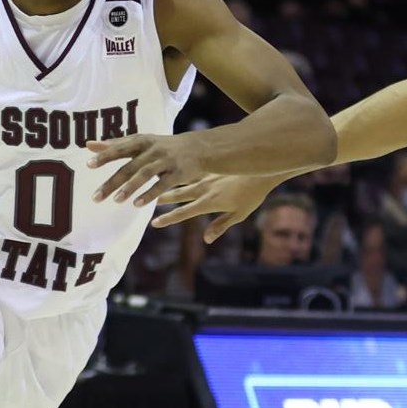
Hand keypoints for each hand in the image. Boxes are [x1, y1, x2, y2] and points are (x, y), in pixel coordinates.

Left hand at [87, 132, 206, 205]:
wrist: (199, 148)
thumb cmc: (163, 146)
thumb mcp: (141, 141)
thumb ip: (116, 144)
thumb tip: (88, 145)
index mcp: (141, 141)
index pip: (119, 148)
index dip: (105, 156)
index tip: (88, 165)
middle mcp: (152, 150)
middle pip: (129, 166)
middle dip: (112, 182)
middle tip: (95, 197)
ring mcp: (165, 161)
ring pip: (144, 175)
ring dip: (129, 188)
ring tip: (116, 200)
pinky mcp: (177, 173)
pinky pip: (161, 185)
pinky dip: (149, 195)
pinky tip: (137, 205)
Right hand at [150, 172, 284, 243]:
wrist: (261, 170)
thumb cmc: (252, 195)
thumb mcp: (238, 214)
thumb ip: (220, 226)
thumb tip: (206, 240)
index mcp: (209, 202)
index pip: (184, 213)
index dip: (168, 219)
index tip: (154, 223)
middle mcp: (204, 189)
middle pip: (178, 195)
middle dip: (162, 199)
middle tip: (145, 202)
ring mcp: (207, 177)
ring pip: (183, 181)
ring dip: (169, 184)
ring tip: (156, 185)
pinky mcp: (212, 168)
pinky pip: (193, 170)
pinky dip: (183, 171)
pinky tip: (175, 167)